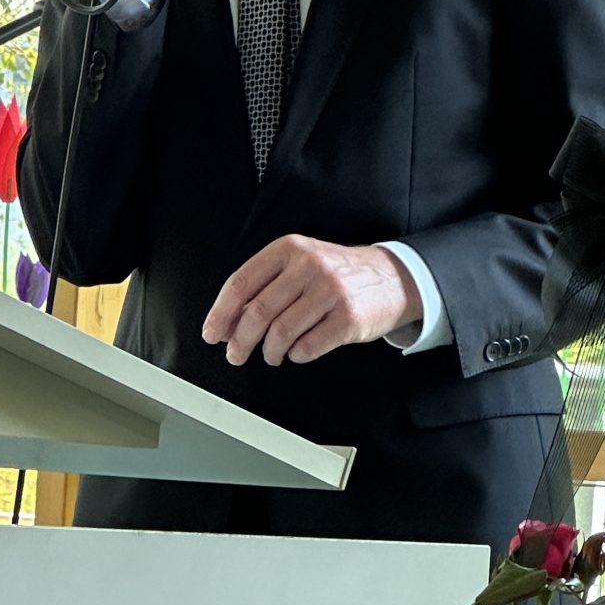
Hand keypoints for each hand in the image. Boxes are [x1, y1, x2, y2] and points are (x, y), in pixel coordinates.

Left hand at [201, 236, 421, 366]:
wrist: (391, 278)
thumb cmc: (338, 274)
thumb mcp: (300, 263)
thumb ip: (265, 285)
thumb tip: (228, 322)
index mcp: (289, 249)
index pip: (241, 283)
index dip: (221, 314)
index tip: (212, 334)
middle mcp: (309, 266)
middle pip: (257, 312)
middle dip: (240, 341)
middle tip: (235, 354)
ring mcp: (330, 292)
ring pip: (280, 333)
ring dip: (269, 352)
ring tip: (271, 354)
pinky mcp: (348, 319)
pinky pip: (307, 347)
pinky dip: (296, 355)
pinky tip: (297, 351)